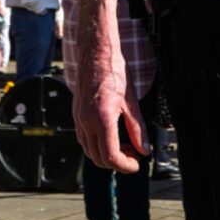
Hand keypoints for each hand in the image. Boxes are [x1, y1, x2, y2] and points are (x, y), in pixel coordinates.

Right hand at [71, 22, 145, 172]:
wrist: (96, 53)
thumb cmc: (114, 71)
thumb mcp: (131, 101)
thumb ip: (138, 129)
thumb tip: (144, 150)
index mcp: (102, 118)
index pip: (111, 156)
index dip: (125, 166)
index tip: (136, 165)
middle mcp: (86, 121)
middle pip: (98, 158)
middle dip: (117, 163)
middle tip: (134, 155)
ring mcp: (78, 118)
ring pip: (89, 151)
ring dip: (107, 155)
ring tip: (125, 145)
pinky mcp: (76, 114)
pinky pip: (84, 139)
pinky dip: (98, 145)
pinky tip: (112, 136)